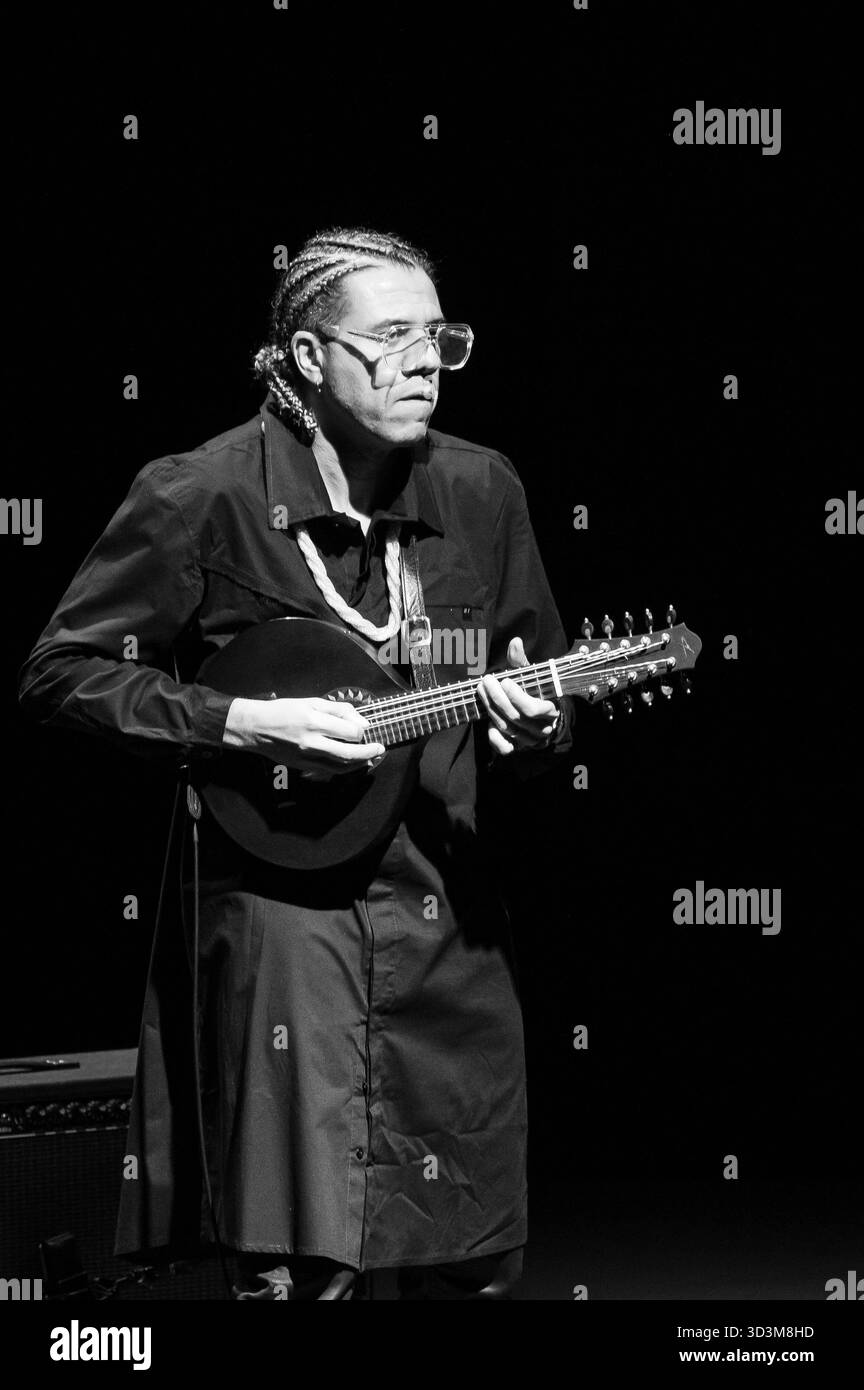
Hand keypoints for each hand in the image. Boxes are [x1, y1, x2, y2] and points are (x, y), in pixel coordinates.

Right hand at [223, 696, 385, 778]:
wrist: (255, 728)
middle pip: (349, 754)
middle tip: (380, 749)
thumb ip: (338, 710)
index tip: (366, 728)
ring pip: (341, 767)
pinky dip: (344, 769)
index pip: (350, 732)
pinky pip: (330, 771)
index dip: (363, 731)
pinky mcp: (303, 767)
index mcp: (314, 722)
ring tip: (369, 757)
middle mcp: (312, 742)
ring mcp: (307, 758)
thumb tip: (361, 721)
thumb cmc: (282, 711)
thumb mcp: (311, 702)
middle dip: (369, 752)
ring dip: (359, 763)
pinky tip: (351, 763)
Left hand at [477, 636, 561, 757]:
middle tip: (486, 681)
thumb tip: (514, 642)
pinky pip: (505, 748)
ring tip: (481, 690)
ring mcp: (529, 741)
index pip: (533, 709)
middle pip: (515, 717)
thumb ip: (522, 662)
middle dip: (497, 698)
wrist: (541, 719)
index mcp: (550, 711)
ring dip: (491, 709)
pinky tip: (487, 722)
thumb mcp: (531, 676)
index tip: (504, 680)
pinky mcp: (517, 748)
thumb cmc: (534, 693)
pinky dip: (494, 737)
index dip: (517, 696)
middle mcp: (541, 729)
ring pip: (507, 728)